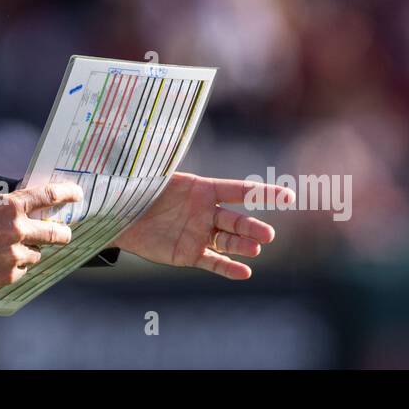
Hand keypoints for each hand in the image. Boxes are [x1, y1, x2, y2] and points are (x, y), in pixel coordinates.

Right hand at [0, 183, 80, 288]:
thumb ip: (10, 206)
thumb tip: (33, 208)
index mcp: (11, 207)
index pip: (48, 197)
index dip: (67, 194)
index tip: (77, 195)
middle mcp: (16, 231)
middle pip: (55, 233)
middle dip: (63, 234)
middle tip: (65, 234)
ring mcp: (12, 256)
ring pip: (36, 254)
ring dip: (30, 251)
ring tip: (9, 249)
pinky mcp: (6, 276)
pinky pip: (21, 271)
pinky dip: (14, 266)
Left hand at [109, 172, 293, 278]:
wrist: (119, 217)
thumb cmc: (138, 190)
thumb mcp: (154, 175)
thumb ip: (170, 166)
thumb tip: (172, 137)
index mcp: (203, 189)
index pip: (240, 190)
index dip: (265, 193)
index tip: (289, 196)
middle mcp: (206, 212)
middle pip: (237, 220)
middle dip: (253, 227)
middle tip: (267, 235)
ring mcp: (200, 234)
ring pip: (228, 241)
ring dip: (243, 246)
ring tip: (255, 249)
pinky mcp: (189, 254)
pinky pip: (213, 261)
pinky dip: (228, 268)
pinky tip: (244, 272)